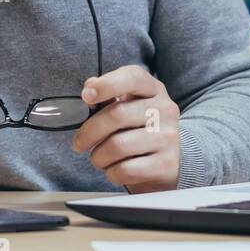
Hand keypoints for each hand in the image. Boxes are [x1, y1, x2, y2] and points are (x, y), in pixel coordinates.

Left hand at [72, 65, 180, 191]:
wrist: (170, 161)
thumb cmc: (139, 129)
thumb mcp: (129, 106)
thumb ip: (108, 94)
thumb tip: (90, 86)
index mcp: (154, 90)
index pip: (133, 77)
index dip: (107, 84)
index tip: (86, 96)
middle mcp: (165, 110)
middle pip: (117, 114)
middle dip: (89, 132)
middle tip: (80, 143)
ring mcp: (168, 137)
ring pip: (117, 146)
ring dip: (98, 156)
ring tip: (99, 158)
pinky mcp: (166, 164)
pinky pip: (125, 169)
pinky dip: (111, 173)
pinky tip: (115, 169)